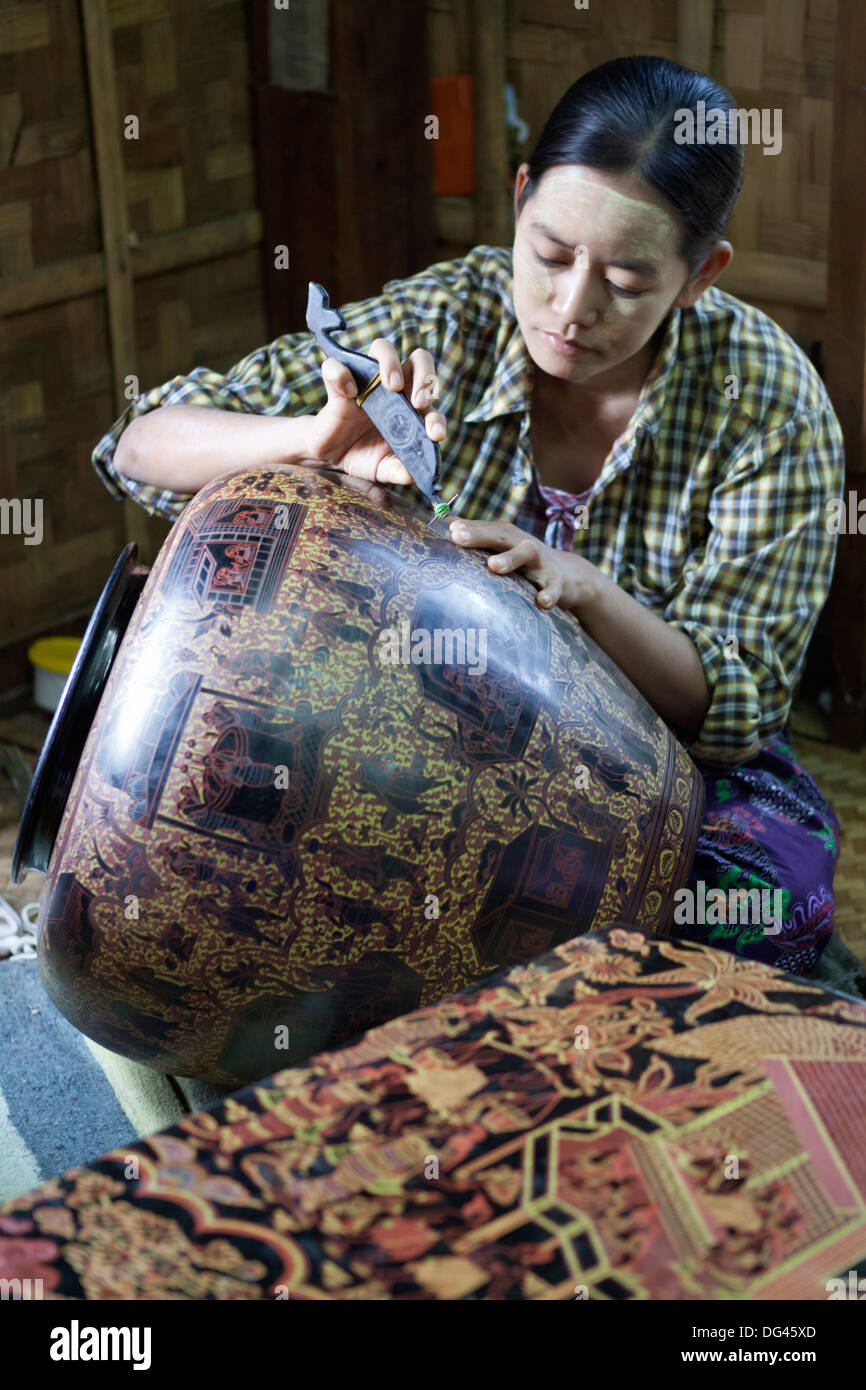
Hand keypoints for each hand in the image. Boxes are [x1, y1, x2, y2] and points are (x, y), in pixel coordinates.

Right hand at [305, 340, 445, 485]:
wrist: (331, 457)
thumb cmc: (364, 456)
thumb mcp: (383, 469)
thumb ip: (399, 471)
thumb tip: (412, 474)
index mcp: (410, 407)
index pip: (432, 402)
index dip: (436, 416)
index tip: (433, 434)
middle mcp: (393, 387)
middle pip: (418, 360)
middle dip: (424, 376)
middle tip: (417, 403)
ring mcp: (366, 380)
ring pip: (382, 348)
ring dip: (391, 362)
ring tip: (391, 387)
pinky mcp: (339, 381)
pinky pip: (338, 365)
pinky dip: (342, 373)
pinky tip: (350, 394)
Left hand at [448, 519, 593, 612]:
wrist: (570, 575)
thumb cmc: (525, 562)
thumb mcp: (503, 546)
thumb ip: (477, 536)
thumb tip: (444, 523)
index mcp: (506, 537)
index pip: (484, 528)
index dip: (467, 527)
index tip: (448, 529)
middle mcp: (522, 544)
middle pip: (501, 535)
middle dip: (479, 534)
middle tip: (458, 537)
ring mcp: (542, 562)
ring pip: (526, 553)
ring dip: (510, 558)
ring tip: (493, 566)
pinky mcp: (557, 582)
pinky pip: (553, 588)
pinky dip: (548, 594)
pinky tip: (541, 602)